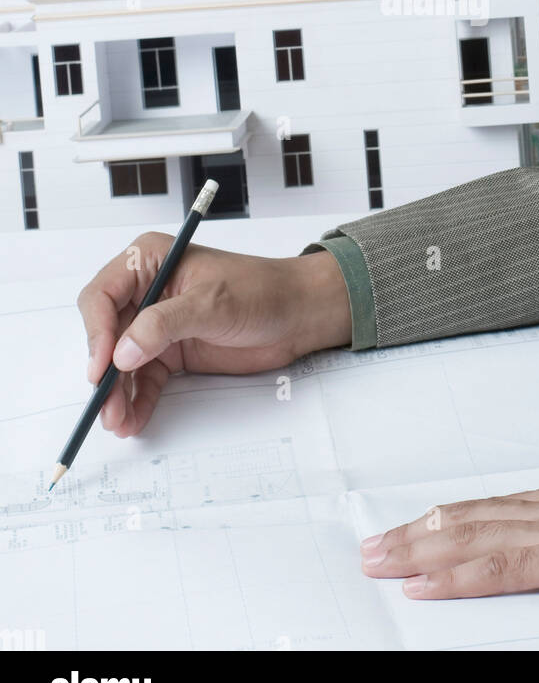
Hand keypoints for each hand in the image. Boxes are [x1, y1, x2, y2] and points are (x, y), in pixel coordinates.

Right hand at [77, 231, 350, 437]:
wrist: (297, 314)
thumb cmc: (261, 291)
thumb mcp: (212, 303)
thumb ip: (164, 325)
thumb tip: (123, 352)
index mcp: (150, 261)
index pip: (102, 296)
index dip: (97, 332)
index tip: (102, 366)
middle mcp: (147, 291)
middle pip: (107, 333)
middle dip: (104, 372)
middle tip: (106, 405)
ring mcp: (157, 324)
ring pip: (122, 362)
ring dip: (117, 393)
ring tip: (118, 422)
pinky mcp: (171, 351)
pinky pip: (143, 378)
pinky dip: (136, 400)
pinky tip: (133, 419)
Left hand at [360, 480, 538, 619]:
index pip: (496, 510)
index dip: (449, 522)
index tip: (411, 532)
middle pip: (474, 518)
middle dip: (419, 534)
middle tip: (373, 547)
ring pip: (477, 537)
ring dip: (422, 551)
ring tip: (381, 562)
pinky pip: (506, 567)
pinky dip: (460, 576)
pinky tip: (426, 585)